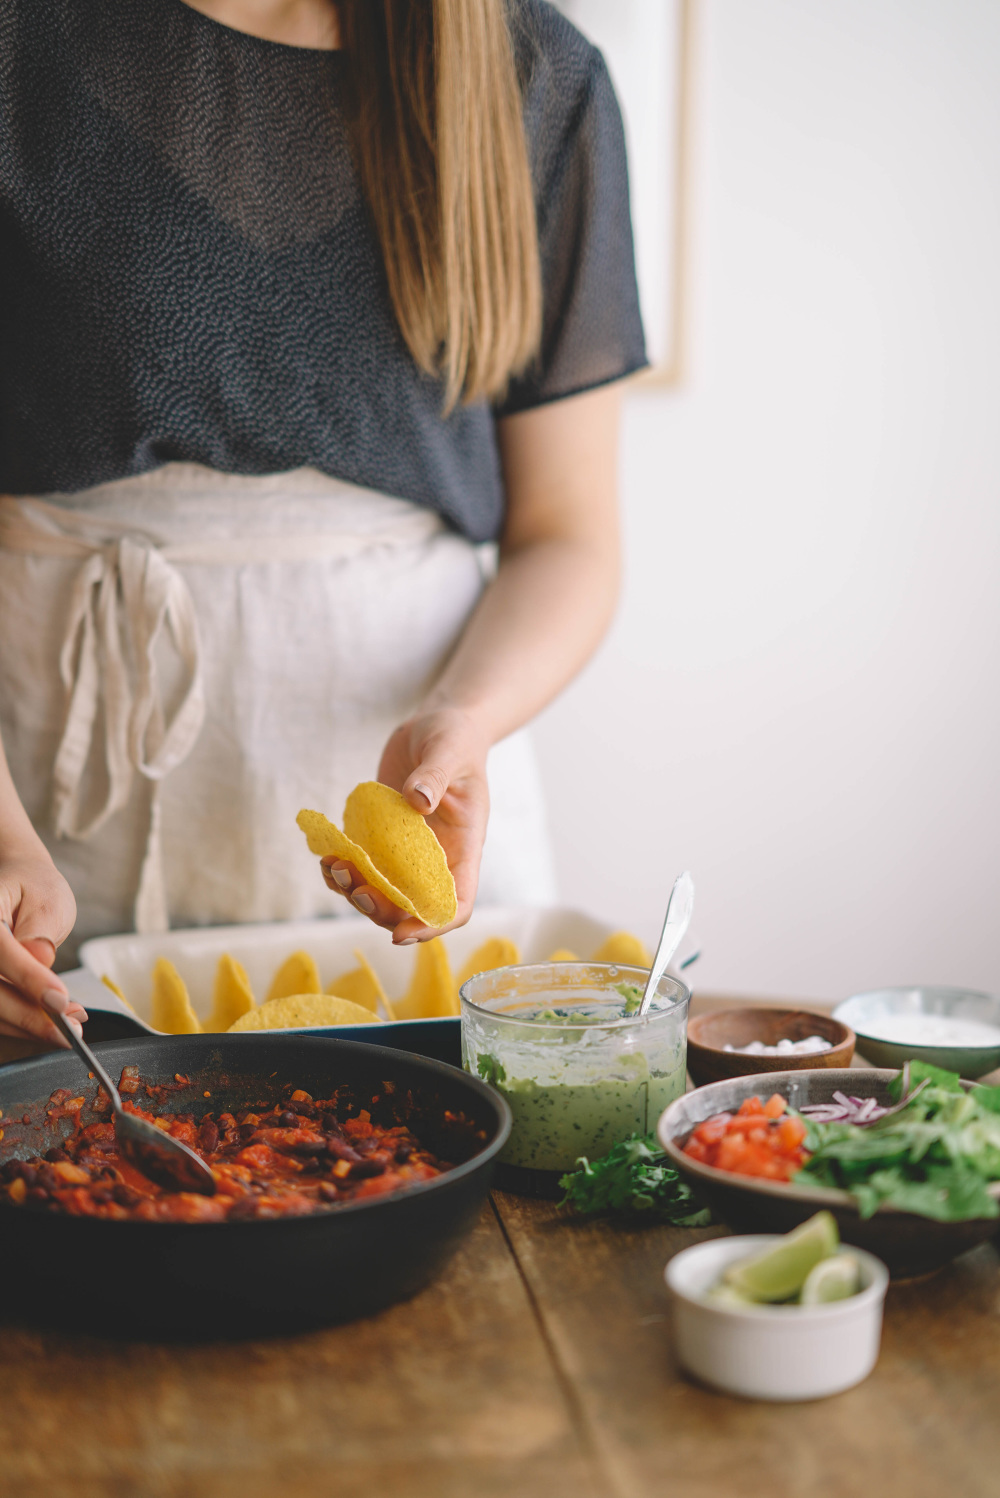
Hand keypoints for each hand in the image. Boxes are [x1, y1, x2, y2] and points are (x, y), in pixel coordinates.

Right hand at [0, 852, 85, 1046]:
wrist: (16, 885)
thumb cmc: (33, 888)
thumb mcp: (47, 899)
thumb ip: (41, 931)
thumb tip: (39, 958)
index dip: (27, 978)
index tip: (59, 1000)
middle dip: (29, 1015)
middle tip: (71, 1026)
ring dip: (26, 1025)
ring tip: (68, 1026)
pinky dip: (20, 1025)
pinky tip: (48, 1024)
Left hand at [321, 707, 489, 942]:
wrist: (436, 725)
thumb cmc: (454, 736)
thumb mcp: (448, 749)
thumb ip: (434, 776)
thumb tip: (417, 802)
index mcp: (463, 845)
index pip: (456, 903)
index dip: (431, 925)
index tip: (400, 932)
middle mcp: (437, 856)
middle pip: (412, 907)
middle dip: (382, 909)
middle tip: (356, 889)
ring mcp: (408, 851)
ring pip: (383, 892)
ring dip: (355, 891)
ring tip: (333, 868)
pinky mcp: (383, 838)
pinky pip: (364, 867)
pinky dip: (343, 870)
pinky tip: (327, 855)